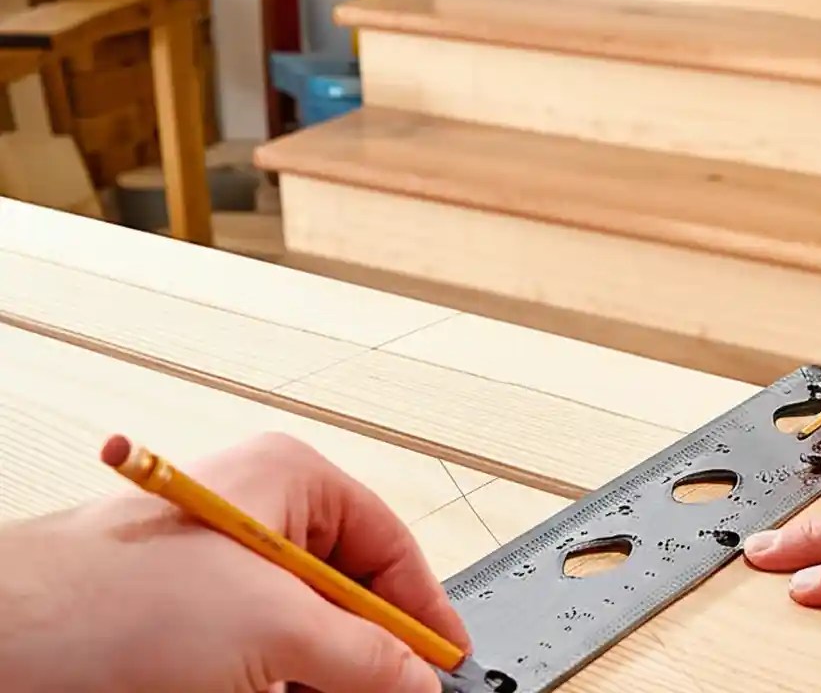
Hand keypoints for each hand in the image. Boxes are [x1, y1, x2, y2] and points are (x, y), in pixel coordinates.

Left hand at [0, 432, 467, 692]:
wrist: (6, 643)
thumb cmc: (108, 600)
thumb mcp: (276, 629)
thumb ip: (367, 657)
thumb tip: (418, 679)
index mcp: (289, 482)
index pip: (389, 544)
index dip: (421, 609)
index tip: (443, 663)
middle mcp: (260, 518)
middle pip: (351, 594)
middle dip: (369, 654)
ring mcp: (223, 570)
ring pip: (307, 630)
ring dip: (321, 675)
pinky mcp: (192, 619)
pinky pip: (264, 653)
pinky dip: (281, 682)